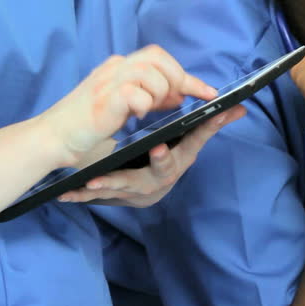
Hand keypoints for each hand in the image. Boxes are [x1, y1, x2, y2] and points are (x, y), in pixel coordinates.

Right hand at [38, 45, 218, 167]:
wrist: (53, 137)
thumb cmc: (86, 125)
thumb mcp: (123, 107)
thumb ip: (150, 97)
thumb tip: (179, 94)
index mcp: (119, 67)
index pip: (159, 57)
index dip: (187, 74)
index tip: (208, 92)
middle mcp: (114, 68)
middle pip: (158, 57)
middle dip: (177, 80)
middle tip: (178, 102)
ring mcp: (108, 81)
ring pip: (150, 72)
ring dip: (158, 93)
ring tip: (148, 111)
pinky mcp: (104, 98)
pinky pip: (136, 92)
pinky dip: (143, 104)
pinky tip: (136, 116)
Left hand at [58, 104, 245, 206]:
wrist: (145, 192)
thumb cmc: (167, 162)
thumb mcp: (189, 146)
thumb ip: (210, 127)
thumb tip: (239, 107)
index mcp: (174, 164)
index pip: (180, 156)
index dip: (170, 153)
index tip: (159, 148)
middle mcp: (156, 181)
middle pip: (152, 177)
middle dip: (140, 171)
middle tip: (132, 161)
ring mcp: (134, 191)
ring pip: (120, 189)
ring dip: (104, 186)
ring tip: (89, 181)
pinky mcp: (112, 196)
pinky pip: (96, 198)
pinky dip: (81, 196)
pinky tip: (64, 194)